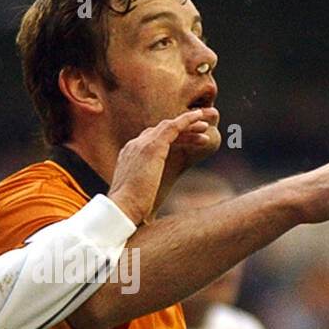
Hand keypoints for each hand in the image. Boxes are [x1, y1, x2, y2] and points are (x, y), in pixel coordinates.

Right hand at [107, 108, 218, 225]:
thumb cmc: (129, 211)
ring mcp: (142, 144)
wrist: (122, 209)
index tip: (185, 142)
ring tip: (206, 126)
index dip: (170, 139)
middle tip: (200, 129)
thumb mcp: (138, 198)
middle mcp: (133, 146)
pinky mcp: (153, 147)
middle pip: (160, 130)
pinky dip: (187, 120)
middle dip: (181, 128)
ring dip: (189, 124)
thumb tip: (148, 209)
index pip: (150, 140)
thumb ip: (143, 193)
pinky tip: (200, 118)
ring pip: (168, 126)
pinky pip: (173, 126)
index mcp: (128, 157)